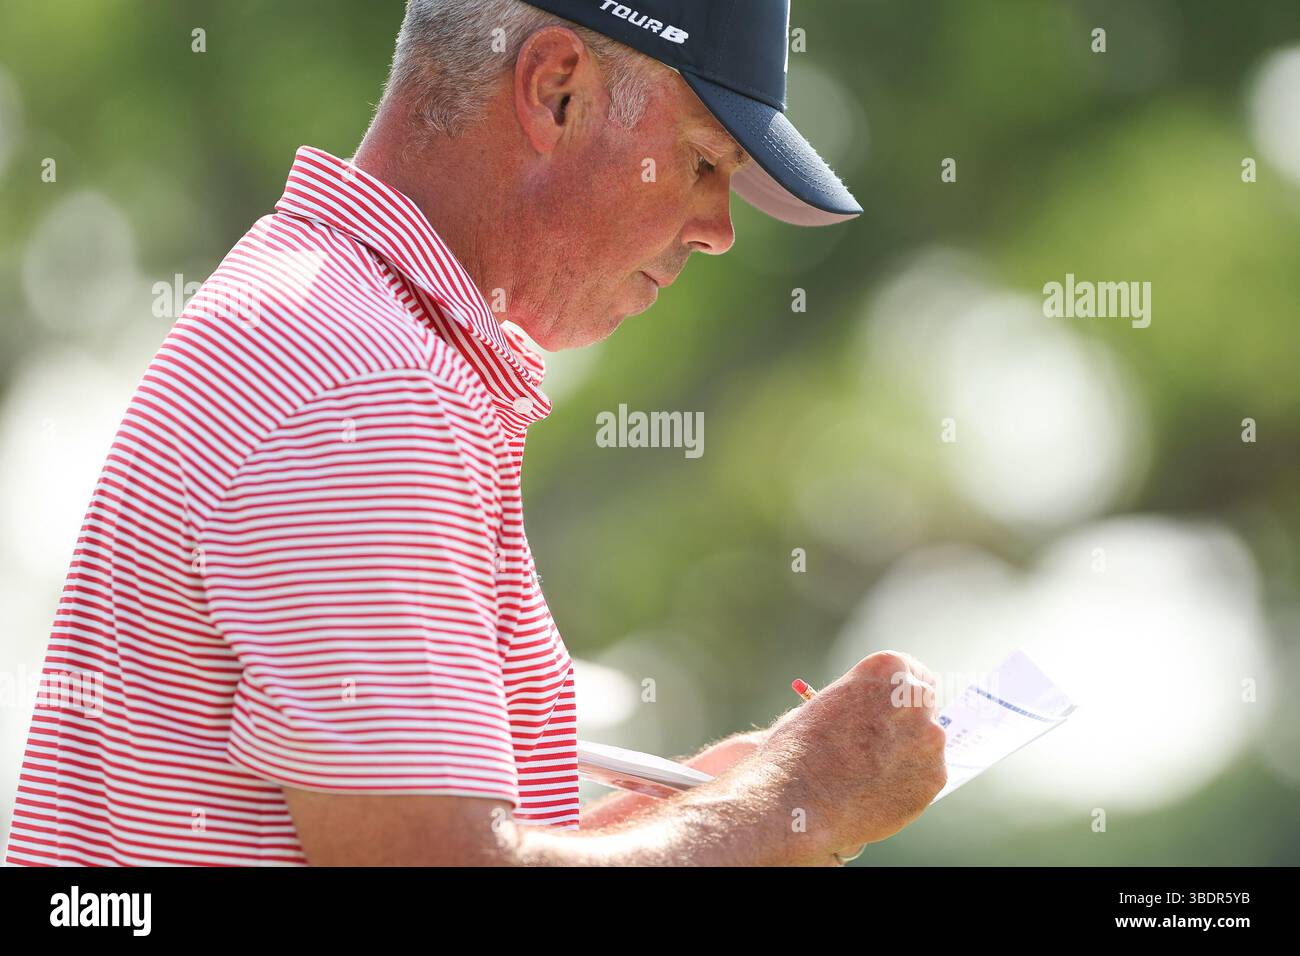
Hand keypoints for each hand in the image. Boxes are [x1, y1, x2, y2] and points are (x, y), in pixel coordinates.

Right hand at [759, 650, 947, 856]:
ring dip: (906, 756)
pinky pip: (925, 778)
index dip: (900, 694)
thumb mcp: (819, 709)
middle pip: (924, 705)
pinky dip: (907, 786)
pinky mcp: (935, 777)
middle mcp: (915, 697)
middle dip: (908, 722)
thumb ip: (852, 708)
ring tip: (868, 777)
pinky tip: (876, 794)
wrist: (799, 801)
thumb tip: (864, 719)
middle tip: (885, 743)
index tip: (893, 708)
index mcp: (887, 670)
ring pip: (926, 745)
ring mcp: (930, 738)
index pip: (912, 672)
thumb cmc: (797, 752)